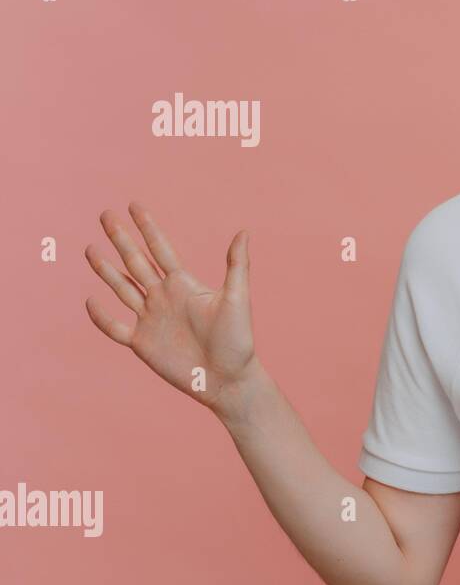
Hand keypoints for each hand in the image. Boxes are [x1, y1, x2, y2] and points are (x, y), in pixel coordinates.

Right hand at [85, 201, 257, 416]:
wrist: (228, 379)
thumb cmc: (238, 340)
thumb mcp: (237, 298)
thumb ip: (236, 266)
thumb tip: (244, 232)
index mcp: (183, 284)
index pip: (160, 249)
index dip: (147, 227)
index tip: (134, 205)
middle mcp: (163, 297)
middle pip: (136, 262)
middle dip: (121, 239)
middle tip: (105, 214)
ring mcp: (150, 319)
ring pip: (122, 288)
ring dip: (106, 269)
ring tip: (90, 249)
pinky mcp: (142, 343)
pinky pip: (115, 327)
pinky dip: (101, 316)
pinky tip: (90, 300)